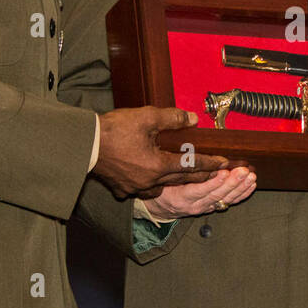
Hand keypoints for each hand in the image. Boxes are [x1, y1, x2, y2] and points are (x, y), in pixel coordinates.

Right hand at [91, 106, 228, 196]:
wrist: (83, 144)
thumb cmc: (114, 129)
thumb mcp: (147, 117)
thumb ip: (172, 118)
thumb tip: (193, 118)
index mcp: (159, 165)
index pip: (191, 165)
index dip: (210, 163)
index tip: (224, 163)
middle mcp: (149, 181)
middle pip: (180, 180)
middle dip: (200, 176)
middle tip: (215, 173)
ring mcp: (134, 187)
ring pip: (160, 187)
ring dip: (172, 182)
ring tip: (179, 175)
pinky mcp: (120, 188)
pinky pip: (139, 190)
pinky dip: (147, 184)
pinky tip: (147, 178)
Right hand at [141, 167, 256, 220]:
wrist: (160, 207)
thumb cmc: (162, 187)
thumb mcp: (164, 178)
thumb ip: (179, 169)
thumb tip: (191, 152)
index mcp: (181, 197)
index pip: (199, 190)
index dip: (213, 182)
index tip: (224, 172)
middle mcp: (194, 205)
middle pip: (216, 195)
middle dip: (232, 183)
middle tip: (243, 171)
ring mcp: (204, 208)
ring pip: (225, 199)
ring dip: (240, 188)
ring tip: (250, 177)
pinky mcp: (211, 208)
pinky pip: (228, 202)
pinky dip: (241, 194)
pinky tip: (250, 186)